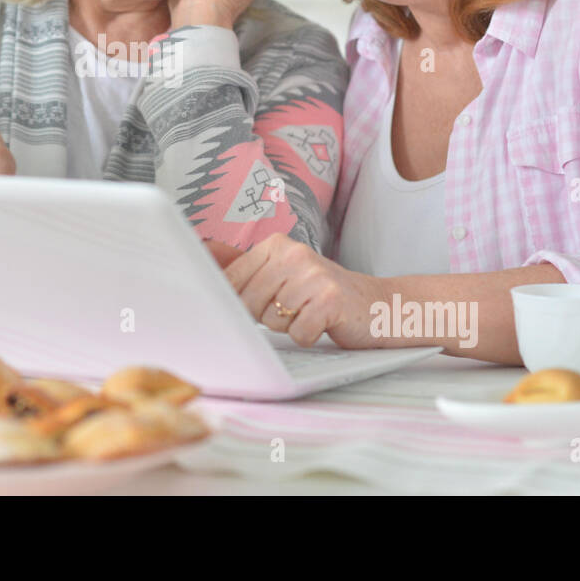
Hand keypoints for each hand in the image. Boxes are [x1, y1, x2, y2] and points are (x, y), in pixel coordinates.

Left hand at [220, 234, 383, 348]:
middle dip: (267, 317)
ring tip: (310, 313)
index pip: (231, 282)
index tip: (257, 305)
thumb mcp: (283, 273)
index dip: (238, 304)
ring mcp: (313, 275)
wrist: (378, 304)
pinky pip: (297, 333)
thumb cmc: (323, 293)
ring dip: (289, 326)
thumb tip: (201, 253)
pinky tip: (323, 323)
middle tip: (294, 309)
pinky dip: (308, 336)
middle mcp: (293, 254)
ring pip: (271, 320)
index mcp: (276, 244)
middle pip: (248, 304)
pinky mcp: (329, 300)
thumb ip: (244, 268)